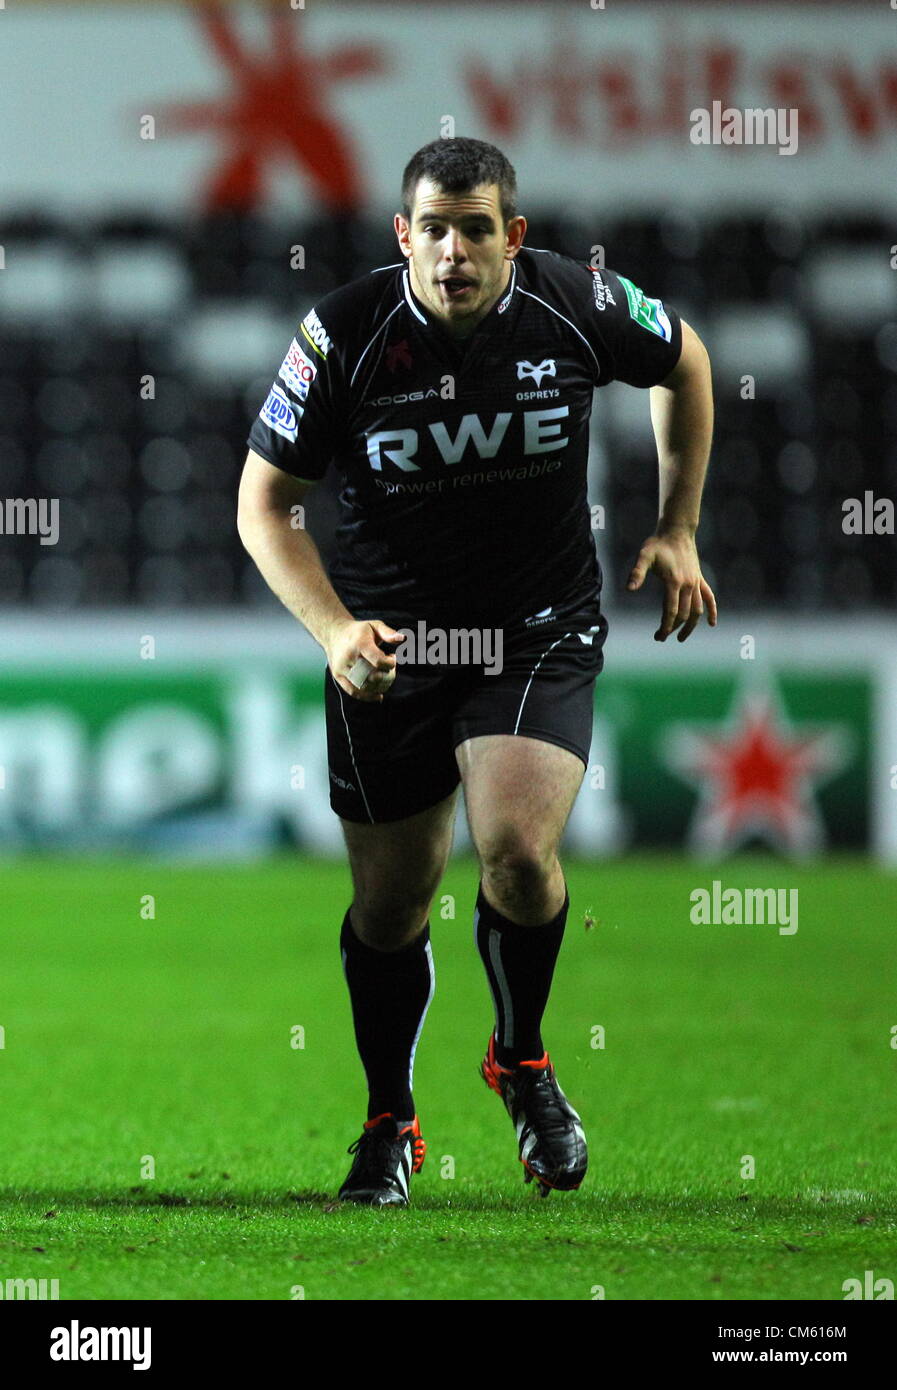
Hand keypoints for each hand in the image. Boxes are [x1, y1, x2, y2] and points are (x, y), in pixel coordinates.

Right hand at [327, 619, 405, 700]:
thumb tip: (401, 638)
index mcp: (359, 643)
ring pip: (364, 686)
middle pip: (372, 676)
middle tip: (389, 670)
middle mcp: (348, 657)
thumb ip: (388, 632)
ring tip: (385, 679)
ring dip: (380, 687)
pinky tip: (378, 695)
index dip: (390, 664)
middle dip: (387, 676)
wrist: (334, 634)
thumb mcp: (374, 625)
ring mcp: (342, 668)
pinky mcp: (338, 676)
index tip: (393, 658)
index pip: (378, 661)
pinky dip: (368, 696)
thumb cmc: (359, 631)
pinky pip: (353, 691)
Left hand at [627, 526, 717, 641]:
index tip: (659, 637)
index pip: (672, 611)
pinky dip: (712, 610)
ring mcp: (696, 582)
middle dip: (673, 628)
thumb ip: (637, 573)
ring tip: (681, 637)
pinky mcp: (700, 579)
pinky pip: (709, 597)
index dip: (665, 626)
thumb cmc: (658, 544)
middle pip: (684, 614)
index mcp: (674, 582)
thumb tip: (629, 589)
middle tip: (661, 637)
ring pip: (697, 610)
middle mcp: (688, 585)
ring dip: (691, 626)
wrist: (676, 531)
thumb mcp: (644, 556)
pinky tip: (711, 623)